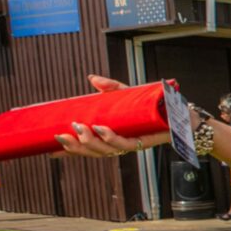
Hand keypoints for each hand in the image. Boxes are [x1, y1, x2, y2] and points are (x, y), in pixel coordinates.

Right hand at [53, 75, 167, 157]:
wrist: (180, 113)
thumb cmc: (153, 107)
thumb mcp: (128, 95)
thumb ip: (111, 87)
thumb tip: (92, 78)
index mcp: (113, 137)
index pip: (88, 147)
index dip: (70, 151)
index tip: (50, 150)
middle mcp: (121, 144)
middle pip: (94, 152)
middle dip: (76, 147)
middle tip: (61, 136)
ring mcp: (132, 144)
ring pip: (107, 151)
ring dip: (90, 141)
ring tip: (79, 129)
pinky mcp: (144, 141)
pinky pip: (125, 143)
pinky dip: (111, 137)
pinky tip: (101, 129)